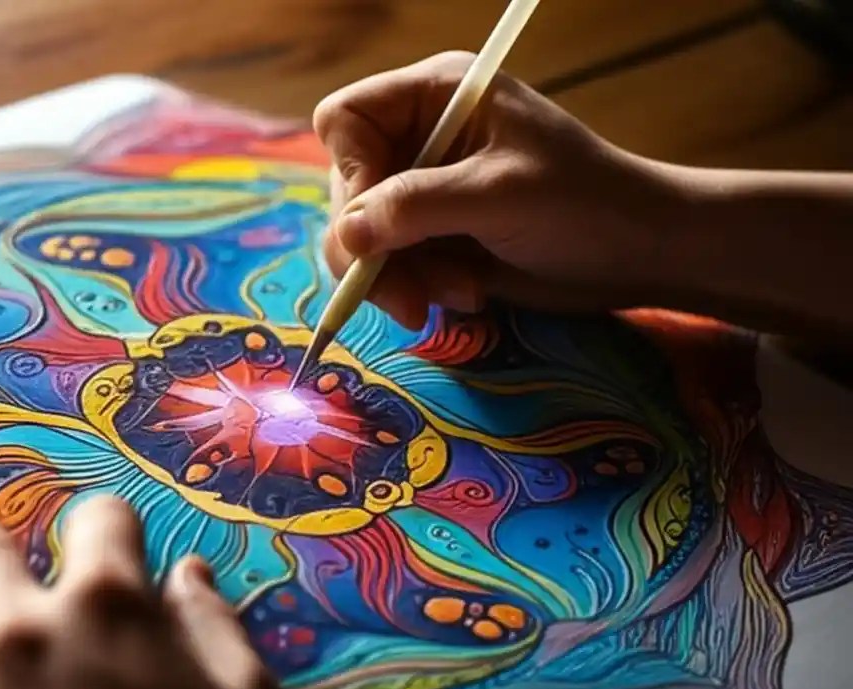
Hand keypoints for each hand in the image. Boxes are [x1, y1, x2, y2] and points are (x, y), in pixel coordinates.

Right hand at [315, 51, 684, 329]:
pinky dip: (418, 288)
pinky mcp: (434, 234)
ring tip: (459, 293)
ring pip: (363, 237)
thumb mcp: (498, 195)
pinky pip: (390, 265)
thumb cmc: (584, 203)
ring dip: (400, 277)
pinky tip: (467, 294)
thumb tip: (344, 235)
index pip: (345, 120)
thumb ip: (416, 208)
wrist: (641, 254)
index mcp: (434, 95)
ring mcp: (425, 188)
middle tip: (411, 296)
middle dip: (377, 247)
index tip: (375, 226)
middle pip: (348, 189)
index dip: (350, 173)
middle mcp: (420, 135)